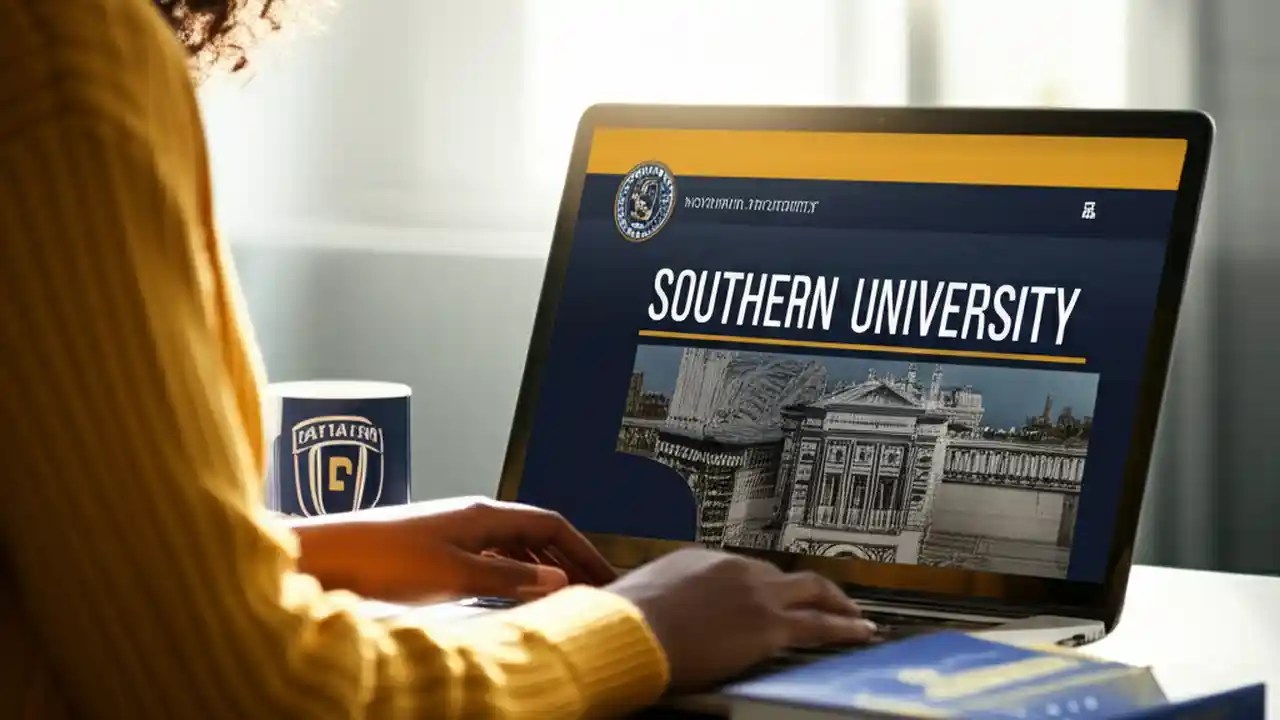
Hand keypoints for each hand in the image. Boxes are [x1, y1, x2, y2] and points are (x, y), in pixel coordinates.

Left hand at [287, 497, 615, 602]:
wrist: (324, 558)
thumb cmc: (383, 560)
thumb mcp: (455, 573)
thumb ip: (509, 577)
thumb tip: (559, 578)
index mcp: (484, 515)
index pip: (551, 523)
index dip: (584, 548)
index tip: (609, 574)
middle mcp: (472, 518)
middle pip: (535, 535)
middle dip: (569, 559)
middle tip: (597, 589)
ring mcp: (453, 534)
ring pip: (512, 548)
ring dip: (542, 569)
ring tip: (565, 596)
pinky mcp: (433, 554)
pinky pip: (489, 562)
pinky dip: (512, 577)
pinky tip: (514, 597)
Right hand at [605, 548, 876, 691]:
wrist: (629, 629)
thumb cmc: (621, 620)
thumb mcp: (637, 598)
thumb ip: (658, 602)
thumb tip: (650, 616)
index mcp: (699, 560)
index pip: (741, 572)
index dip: (759, 588)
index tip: (767, 600)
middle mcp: (732, 567)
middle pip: (782, 575)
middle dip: (807, 589)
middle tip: (827, 598)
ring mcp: (754, 593)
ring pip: (810, 591)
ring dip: (836, 602)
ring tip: (854, 616)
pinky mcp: (769, 625)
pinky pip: (819, 625)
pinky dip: (844, 627)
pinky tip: (860, 632)